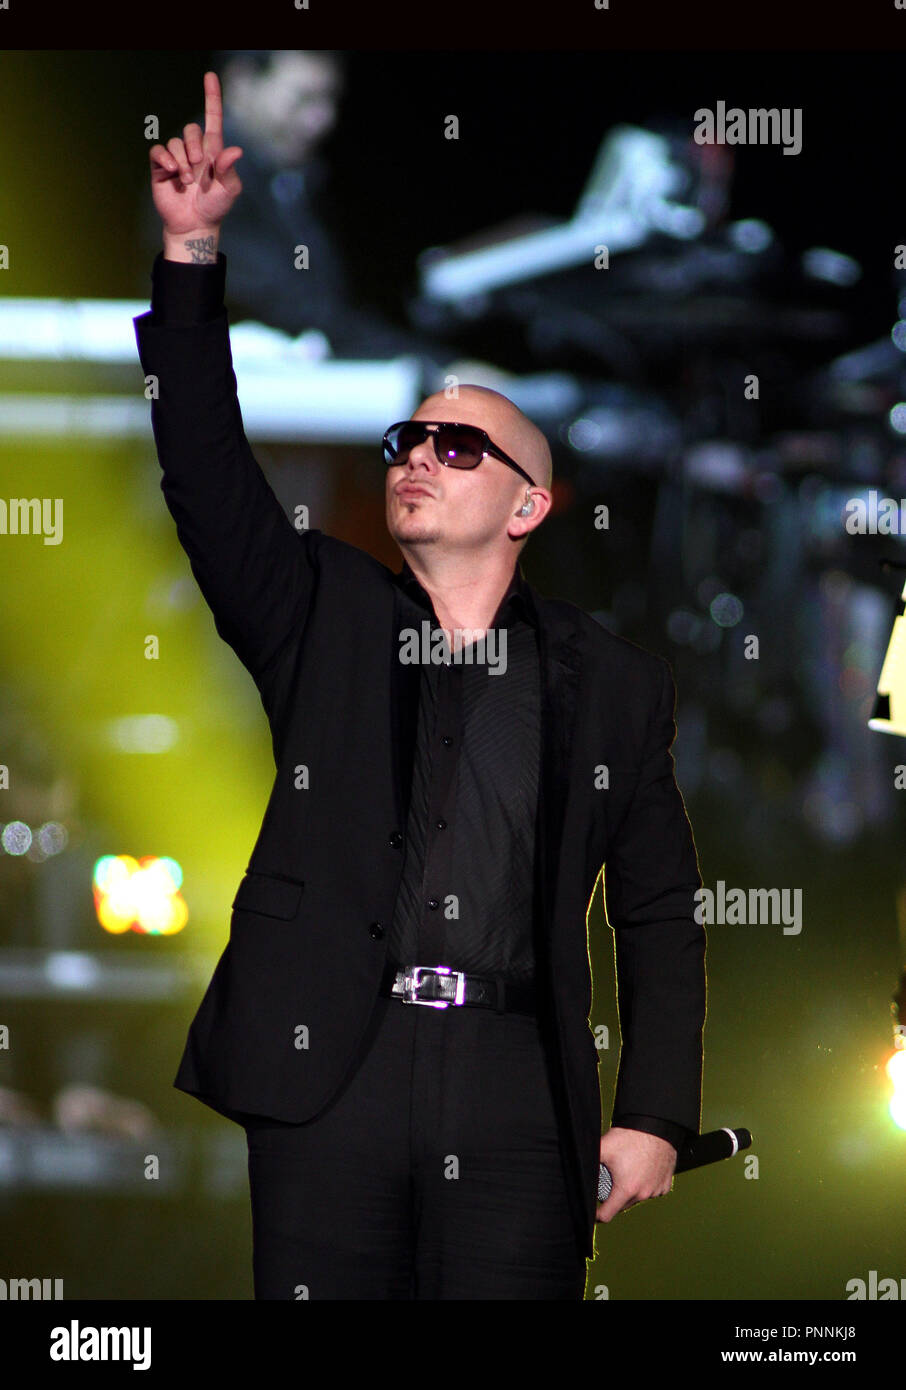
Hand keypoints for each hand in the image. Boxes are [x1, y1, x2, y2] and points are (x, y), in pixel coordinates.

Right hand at [149, 71, 242, 244]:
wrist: (195, 225)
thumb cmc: (215, 207)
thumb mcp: (229, 190)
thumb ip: (230, 170)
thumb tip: (234, 150)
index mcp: (213, 151)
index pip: (212, 118)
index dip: (212, 97)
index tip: (210, 76)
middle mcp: (194, 150)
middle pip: (190, 129)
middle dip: (194, 145)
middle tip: (198, 166)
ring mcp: (176, 158)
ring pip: (174, 142)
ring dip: (181, 160)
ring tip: (188, 180)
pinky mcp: (161, 168)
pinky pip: (158, 151)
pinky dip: (165, 158)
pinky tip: (172, 171)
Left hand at [595, 1126, 676, 1222]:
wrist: (656, 1126)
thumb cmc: (630, 1136)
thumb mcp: (604, 1147)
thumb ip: (588, 1159)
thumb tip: (575, 1164)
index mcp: (626, 1189)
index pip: (607, 1215)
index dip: (597, 1214)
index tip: (593, 1209)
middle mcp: (643, 1194)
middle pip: (622, 1205)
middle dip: (614, 1197)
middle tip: (610, 1179)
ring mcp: (656, 1190)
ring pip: (638, 1197)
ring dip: (631, 1191)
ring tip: (626, 1171)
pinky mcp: (665, 1185)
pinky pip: (652, 1191)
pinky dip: (646, 1185)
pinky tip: (642, 1171)